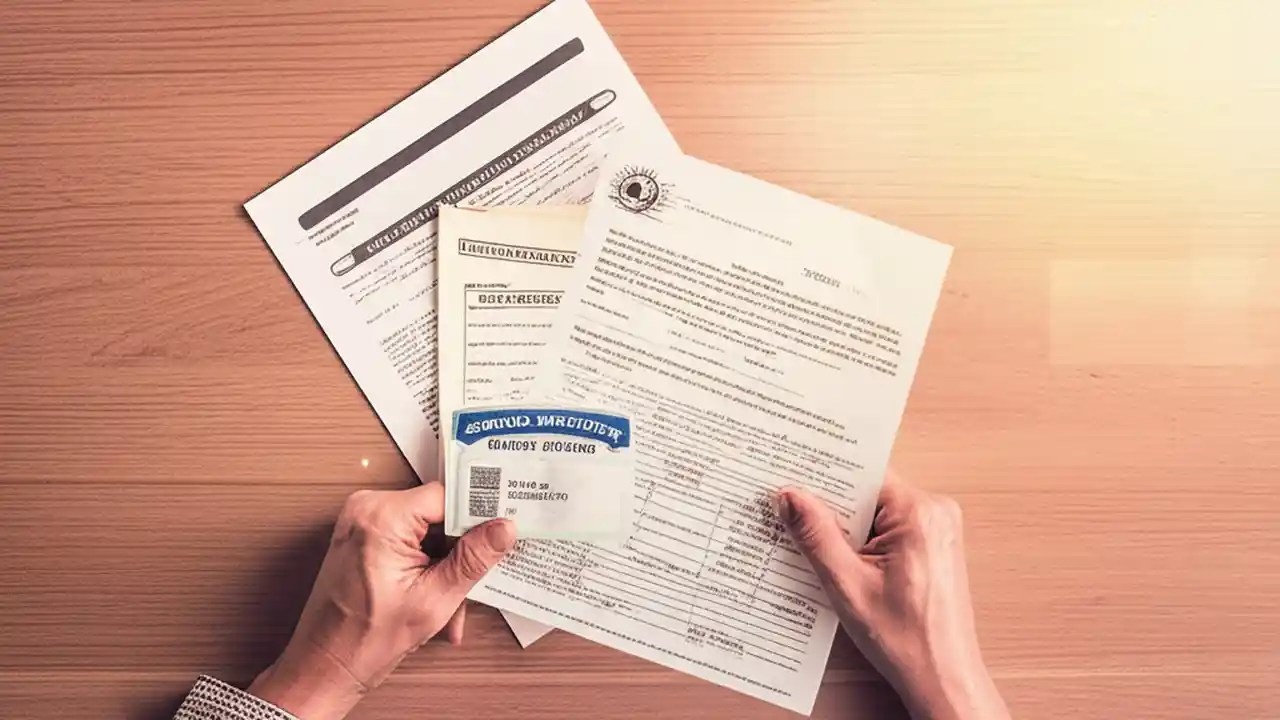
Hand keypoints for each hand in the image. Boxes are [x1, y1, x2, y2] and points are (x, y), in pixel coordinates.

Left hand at [248, 483, 514, 719]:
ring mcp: (361, 522)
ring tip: (450, 605)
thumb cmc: (363, 640)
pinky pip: (408, 540)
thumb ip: (472, 559)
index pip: (448, 496)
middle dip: (459, 552)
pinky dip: (424, 566)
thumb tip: (503, 528)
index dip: (478, 516)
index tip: (501, 532)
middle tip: (473, 582)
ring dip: (443, 566)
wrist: (323, 667)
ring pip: (426, 531)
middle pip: (438, 514)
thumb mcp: (434, 600)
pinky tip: (431, 598)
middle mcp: (367, 509)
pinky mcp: (361, 535)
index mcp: (382, 517)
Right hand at [777, 478, 1008, 719]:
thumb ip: (817, 534)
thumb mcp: (848, 585)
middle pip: (868, 490)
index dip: (823, 477)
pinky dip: (863, 539)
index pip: (861, 473)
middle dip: (831, 506)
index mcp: (919, 513)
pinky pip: (889, 527)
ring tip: (821, 551)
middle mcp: (935, 512)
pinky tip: (844, 562)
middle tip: (793, 519)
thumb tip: (790, 495)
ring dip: (846, 527)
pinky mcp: (934, 544)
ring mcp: (938, 528)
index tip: (790, 481)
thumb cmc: (906, 640)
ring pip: (876, 510)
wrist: (943, 678)